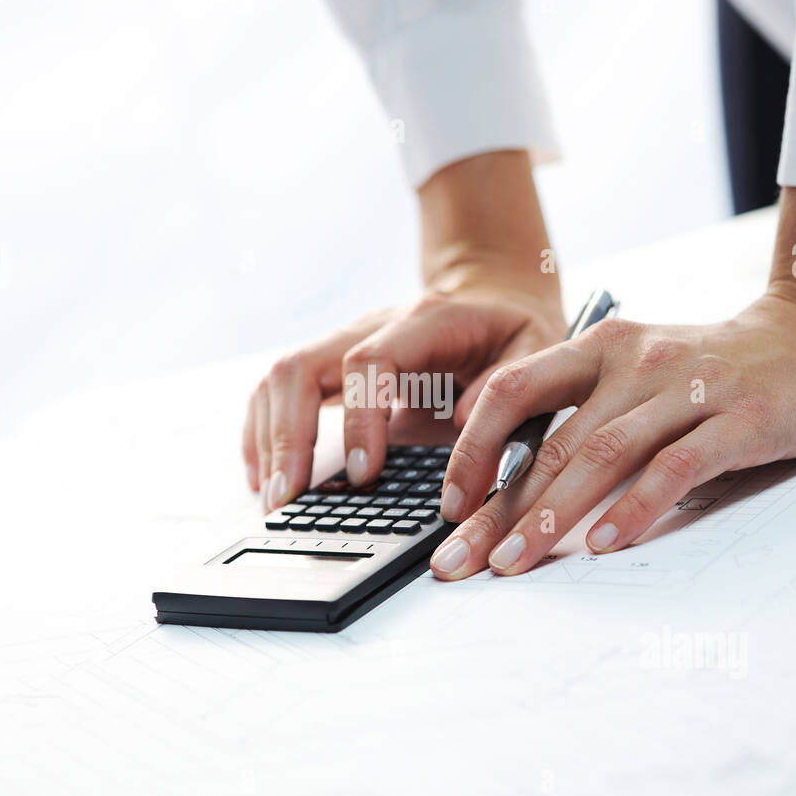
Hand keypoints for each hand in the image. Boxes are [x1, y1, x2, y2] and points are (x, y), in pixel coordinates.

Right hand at [242, 149, 563, 510]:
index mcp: (422, 323)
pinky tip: (262, 475)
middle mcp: (369, 328)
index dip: (359, 419)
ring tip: (272, 498)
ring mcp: (342, 344)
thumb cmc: (512, 330)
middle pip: (301, 369)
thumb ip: (505, 386)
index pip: (368, 364)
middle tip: (288, 499)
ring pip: (278, 379)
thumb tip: (458, 421)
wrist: (492, 296)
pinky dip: (261, 434)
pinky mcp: (330, 366)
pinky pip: (277, 392)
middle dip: (288, 438)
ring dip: (267, 441)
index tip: (363, 473)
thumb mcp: (534, 350)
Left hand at [430, 186, 795, 578]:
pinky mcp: (741, 418)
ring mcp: (688, 388)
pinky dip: (637, 506)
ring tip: (514, 563)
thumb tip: (517, 486)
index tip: (450, 507)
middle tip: (458, 563)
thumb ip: (588, 414)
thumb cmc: (721, 369)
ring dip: (551, 516)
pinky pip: (676, 466)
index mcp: (601, 349)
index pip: (513, 393)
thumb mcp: (641, 374)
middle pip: (550, 442)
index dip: (472, 450)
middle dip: (496, 510)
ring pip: (602, 454)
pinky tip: (606, 543)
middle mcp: (635, 363)